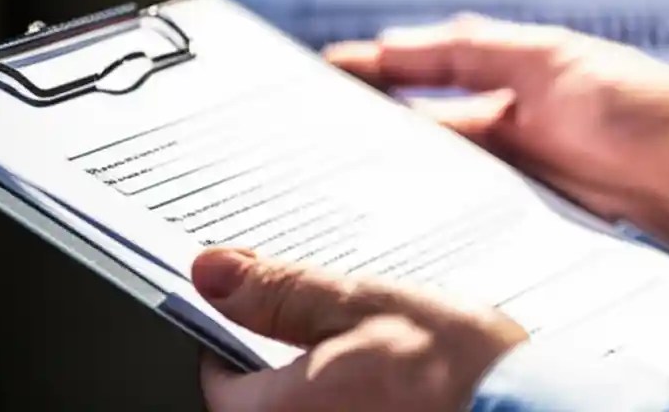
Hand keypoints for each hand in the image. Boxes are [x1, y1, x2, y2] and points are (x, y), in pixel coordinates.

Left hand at [193, 247, 526, 411]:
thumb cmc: (456, 371)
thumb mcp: (366, 305)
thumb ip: (283, 291)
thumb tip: (212, 270)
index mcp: (278, 410)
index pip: (220, 375)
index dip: (246, 331)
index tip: (282, 306)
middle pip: (268, 399)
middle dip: (299, 358)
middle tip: (353, 325)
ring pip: (317, 408)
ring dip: (338, 380)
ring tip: (393, 354)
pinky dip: (369, 399)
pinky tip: (409, 385)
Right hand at [325, 17, 668, 263]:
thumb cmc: (655, 117)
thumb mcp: (560, 61)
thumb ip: (481, 48)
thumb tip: (401, 39)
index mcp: (526, 79)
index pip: (435, 70)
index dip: (382, 68)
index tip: (325, 69)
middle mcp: (519, 128)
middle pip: (427, 124)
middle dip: (373, 122)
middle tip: (313, 126)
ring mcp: (524, 177)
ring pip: (441, 169)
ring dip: (396, 167)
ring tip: (337, 170)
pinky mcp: (533, 222)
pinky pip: (468, 211)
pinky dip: (431, 208)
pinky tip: (398, 212)